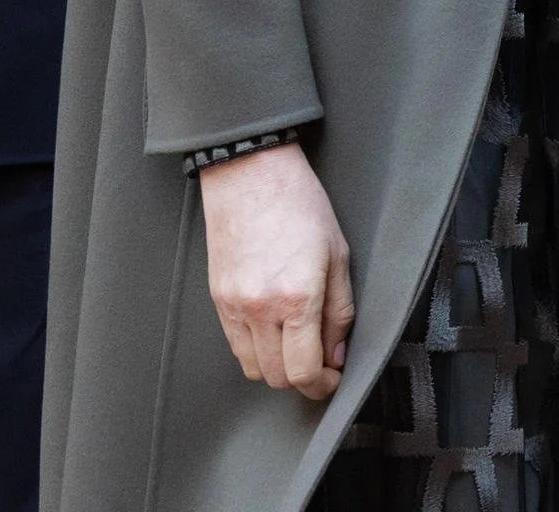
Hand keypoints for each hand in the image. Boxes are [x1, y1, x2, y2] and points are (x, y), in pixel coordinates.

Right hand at [199, 142, 352, 398]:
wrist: (250, 171)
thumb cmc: (298, 202)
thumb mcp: (337, 252)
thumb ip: (340, 311)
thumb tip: (336, 354)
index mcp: (296, 297)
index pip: (304, 372)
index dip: (322, 386)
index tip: (332, 378)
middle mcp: (260, 308)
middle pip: (277, 378)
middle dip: (302, 378)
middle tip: (319, 362)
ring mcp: (234, 305)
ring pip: (253, 369)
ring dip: (276, 368)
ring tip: (295, 344)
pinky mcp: (218, 299)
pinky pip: (235, 346)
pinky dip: (255, 349)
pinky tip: (272, 329)